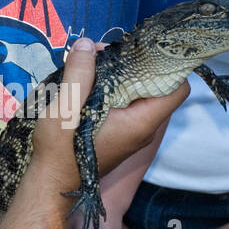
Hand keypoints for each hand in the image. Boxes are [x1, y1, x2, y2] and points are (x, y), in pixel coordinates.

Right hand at [31, 38, 187, 195]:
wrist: (50, 184)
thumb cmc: (61, 150)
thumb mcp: (66, 108)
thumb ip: (79, 73)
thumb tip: (88, 44)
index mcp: (140, 122)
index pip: (177, 88)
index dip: (166, 64)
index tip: (140, 48)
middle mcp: (142, 128)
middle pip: (156, 87)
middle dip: (133, 63)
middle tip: (102, 51)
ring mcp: (131, 132)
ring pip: (138, 94)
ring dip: (119, 74)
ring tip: (89, 62)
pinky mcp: (119, 134)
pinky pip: (125, 104)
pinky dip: (112, 88)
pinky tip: (87, 79)